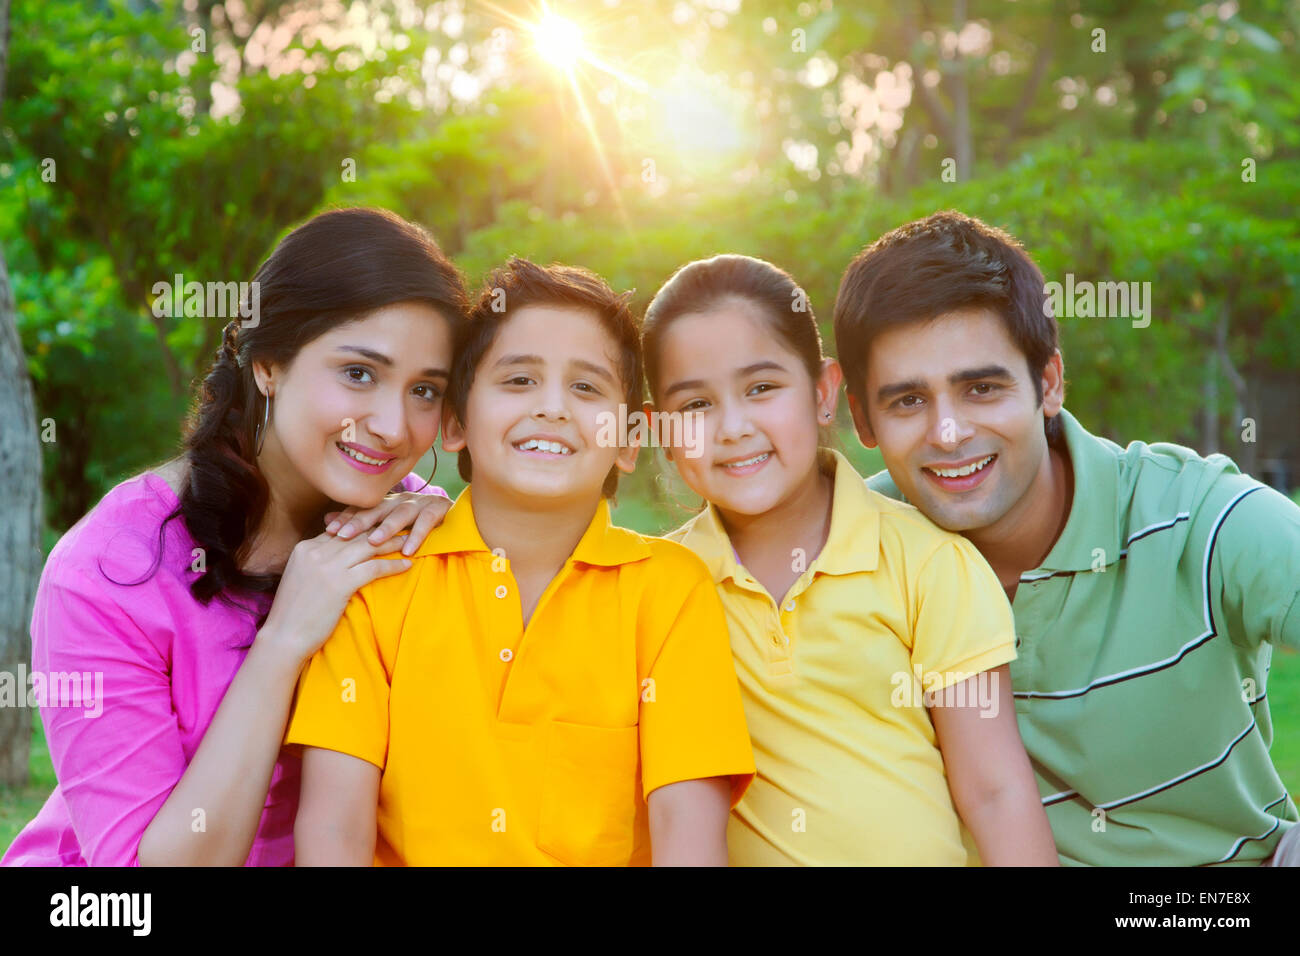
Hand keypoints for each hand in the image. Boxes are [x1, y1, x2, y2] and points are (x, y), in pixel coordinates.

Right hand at [257, 532, 412, 664]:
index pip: (340, 528)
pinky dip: (392, 565)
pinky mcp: (340, 583)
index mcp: (304, 547)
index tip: (380, 525)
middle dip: (381, 528)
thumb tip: (336, 558)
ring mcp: (327, 566)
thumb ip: (315, 563)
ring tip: (409, 541)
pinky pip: (374, 567)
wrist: (283, 637)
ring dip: (392, 542)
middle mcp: (315, 551)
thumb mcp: (300, 578)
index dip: (363, 526)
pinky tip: (406, 565)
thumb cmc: (293, 614)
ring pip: (368, 546)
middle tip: (402, 526)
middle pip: (356, 533)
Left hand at [324, 491, 451, 555]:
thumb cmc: (414, 523)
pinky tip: (409, 550)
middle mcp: (400, 499)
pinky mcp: (439, 510)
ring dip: (387, 527)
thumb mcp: (385, 524)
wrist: (453, 515)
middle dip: (360, 521)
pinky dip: (417, 535)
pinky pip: (426, 522)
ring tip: (374, 541)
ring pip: (401, 514)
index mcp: (386, 503)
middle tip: (344, 535)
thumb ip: (359, 522)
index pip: (363, 508)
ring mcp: (420, 503)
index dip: (346, 518)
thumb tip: (326, 520)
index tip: (329, 531)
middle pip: (377, 509)